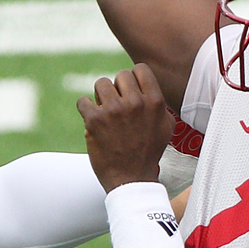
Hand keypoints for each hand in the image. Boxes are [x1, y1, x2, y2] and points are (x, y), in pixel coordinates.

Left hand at [77, 65, 173, 191]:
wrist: (131, 179)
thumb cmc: (148, 153)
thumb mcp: (166, 127)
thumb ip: (159, 105)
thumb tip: (151, 90)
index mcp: (154, 102)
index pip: (140, 69)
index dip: (133, 78)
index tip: (130, 90)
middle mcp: (135, 103)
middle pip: (120, 75)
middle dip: (117, 88)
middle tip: (118, 105)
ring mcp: (114, 110)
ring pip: (101, 83)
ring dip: (101, 96)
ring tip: (105, 112)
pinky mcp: (95, 120)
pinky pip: (83, 101)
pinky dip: (85, 110)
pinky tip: (92, 120)